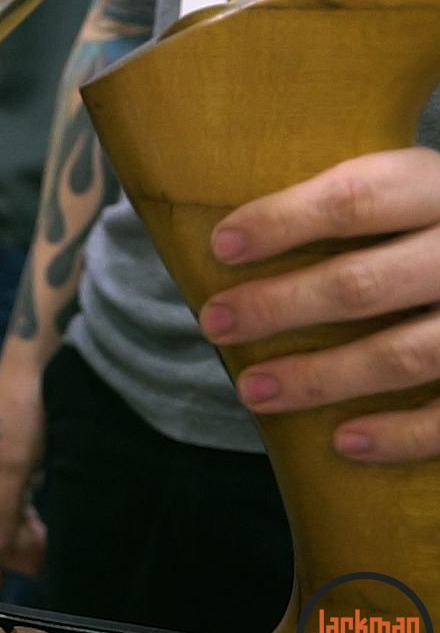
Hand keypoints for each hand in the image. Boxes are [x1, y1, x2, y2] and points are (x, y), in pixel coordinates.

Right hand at [0, 362, 47, 590]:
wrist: (33, 373)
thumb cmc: (21, 414)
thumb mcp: (15, 463)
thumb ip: (3, 506)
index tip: (0, 583)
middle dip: (6, 550)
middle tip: (38, 569)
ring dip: (18, 537)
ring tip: (45, 554)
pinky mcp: (2, 467)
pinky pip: (8, 504)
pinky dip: (23, 520)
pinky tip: (42, 532)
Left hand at [202, 147, 439, 462]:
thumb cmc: (436, 231)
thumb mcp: (411, 191)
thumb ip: (353, 206)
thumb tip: (237, 239)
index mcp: (436, 191)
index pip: (355, 199)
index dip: (282, 221)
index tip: (220, 246)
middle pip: (363, 284)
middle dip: (278, 307)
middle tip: (214, 323)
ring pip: (404, 355)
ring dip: (318, 377)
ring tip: (252, 390)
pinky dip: (398, 434)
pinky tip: (342, 441)